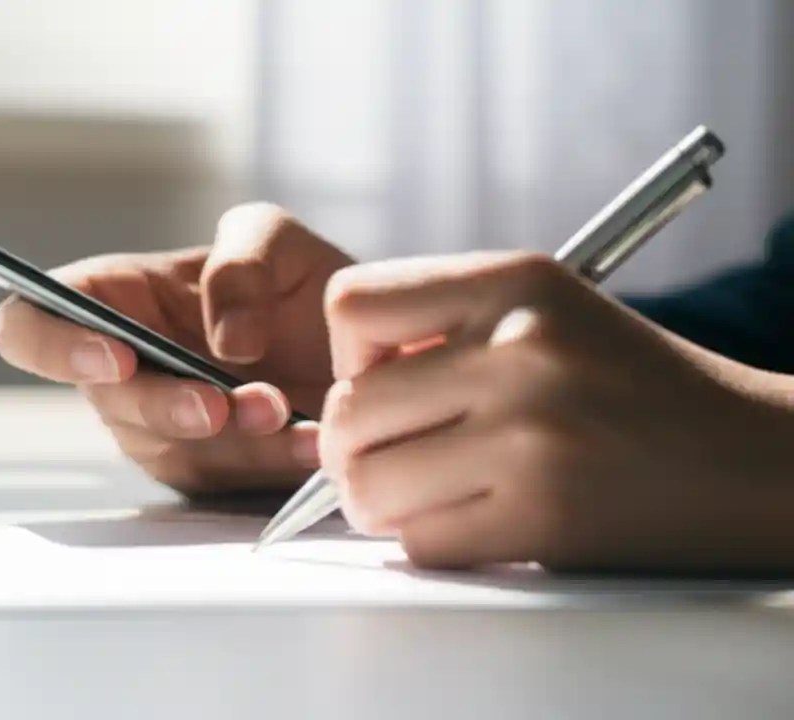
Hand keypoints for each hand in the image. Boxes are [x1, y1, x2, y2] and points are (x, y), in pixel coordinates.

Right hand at [0, 204, 353, 493]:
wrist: (358, 341)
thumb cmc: (296, 281)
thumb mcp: (274, 239)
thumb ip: (242, 266)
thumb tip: (227, 343)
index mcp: (116, 297)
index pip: (30, 324)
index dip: (53, 345)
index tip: (115, 357)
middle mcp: (125, 368)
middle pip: (105, 400)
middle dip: (163, 405)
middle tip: (219, 403)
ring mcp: (162, 426)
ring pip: (169, 447)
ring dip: (230, 438)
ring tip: (291, 417)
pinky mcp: (209, 470)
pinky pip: (223, 477)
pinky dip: (270, 461)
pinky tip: (311, 441)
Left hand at [318, 252, 793, 571]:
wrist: (750, 458)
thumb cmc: (631, 383)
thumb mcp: (546, 307)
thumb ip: (444, 325)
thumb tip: (339, 382)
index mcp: (516, 281)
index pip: (351, 303)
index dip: (348, 353)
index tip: (381, 378)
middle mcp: (521, 350)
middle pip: (344, 410)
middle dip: (351, 447)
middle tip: (388, 455)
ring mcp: (530, 437)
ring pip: (366, 484)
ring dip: (378, 502)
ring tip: (421, 491)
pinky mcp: (543, 519)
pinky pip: (418, 543)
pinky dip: (430, 541)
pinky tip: (474, 520)